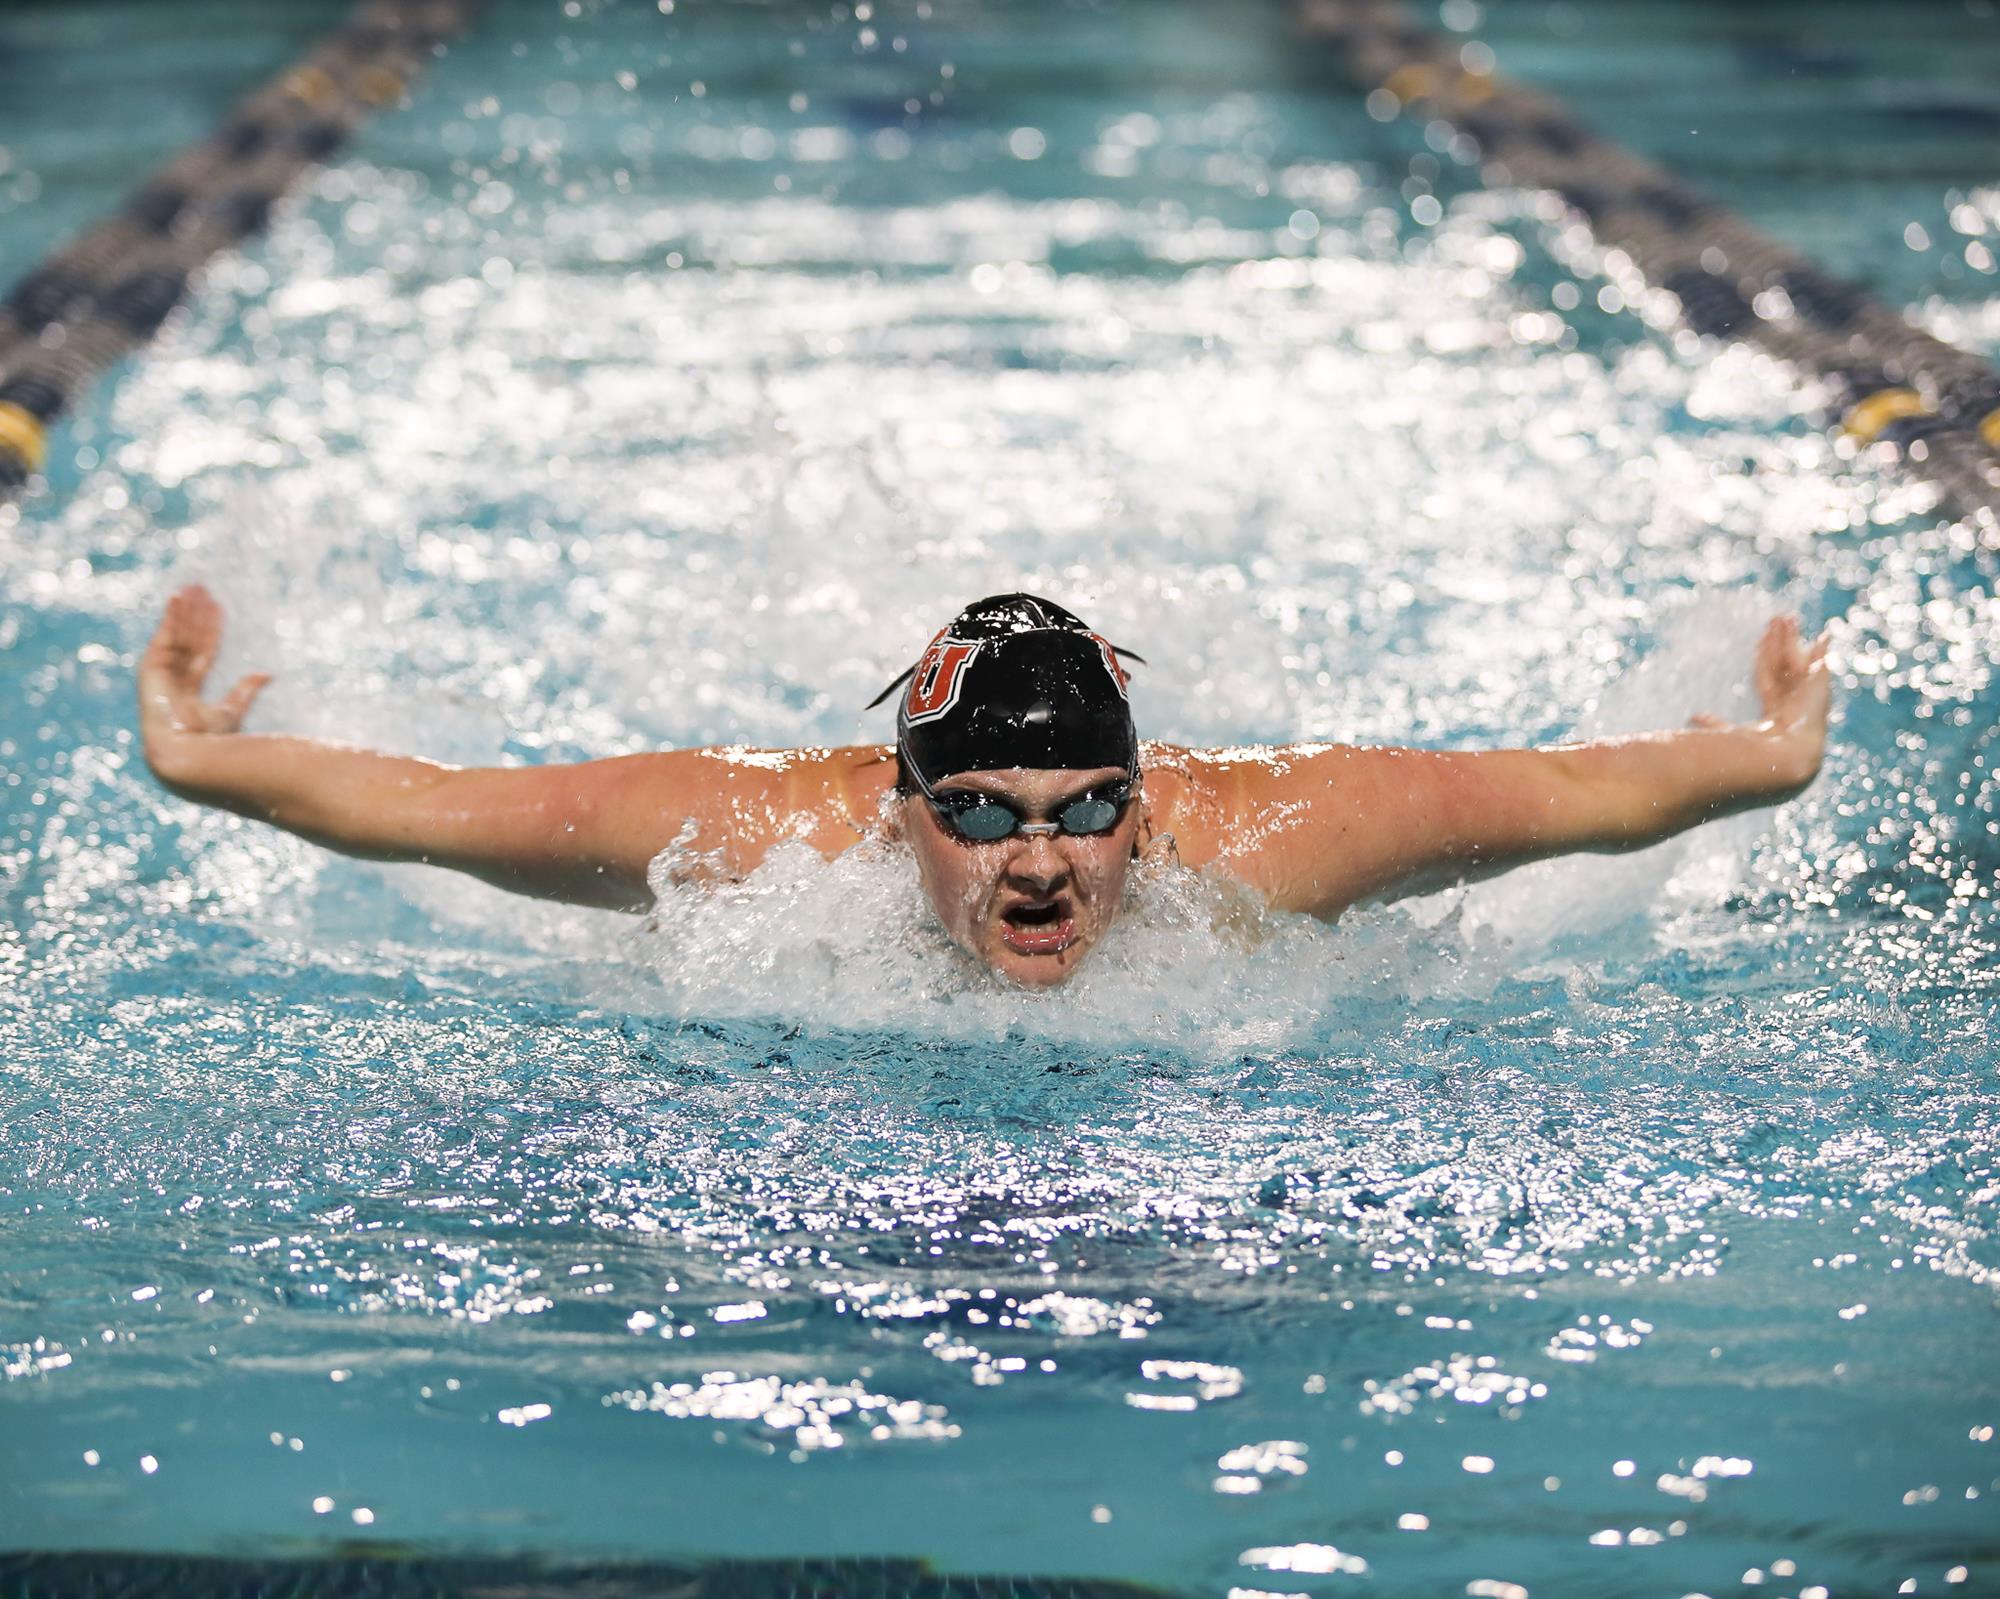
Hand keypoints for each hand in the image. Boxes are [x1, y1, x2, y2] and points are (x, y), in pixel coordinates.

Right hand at [139, 585, 270, 770]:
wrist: (187, 753)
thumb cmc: (210, 742)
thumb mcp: (233, 712)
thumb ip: (246, 691)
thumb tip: (267, 674)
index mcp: (189, 693)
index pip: (202, 653)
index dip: (210, 630)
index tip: (218, 608)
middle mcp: (173, 682)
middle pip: (188, 640)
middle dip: (195, 614)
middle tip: (202, 588)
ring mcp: (160, 676)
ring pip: (176, 635)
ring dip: (184, 610)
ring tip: (193, 587)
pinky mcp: (150, 670)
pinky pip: (163, 637)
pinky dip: (169, 618)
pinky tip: (178, 598)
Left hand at [1690, 614, 1829, 785]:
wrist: (1781, 759)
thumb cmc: (1752, 752)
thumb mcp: (1728, 734)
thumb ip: (1715, 724)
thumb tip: (1694, 717)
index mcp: (1776, 716)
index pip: (1769, 680)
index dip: (1765, 659)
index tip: (1761, 640)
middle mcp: (1794, 706)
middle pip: (1785, 667)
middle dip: (1781, 643)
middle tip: (1777, 620)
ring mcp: (1808, 700)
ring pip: (1798, 663)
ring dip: (1792, 640)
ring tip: (1788, 617)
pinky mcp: (1819, 692)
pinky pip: (1818, 667)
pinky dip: (1820, 653)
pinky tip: (1823, 638)